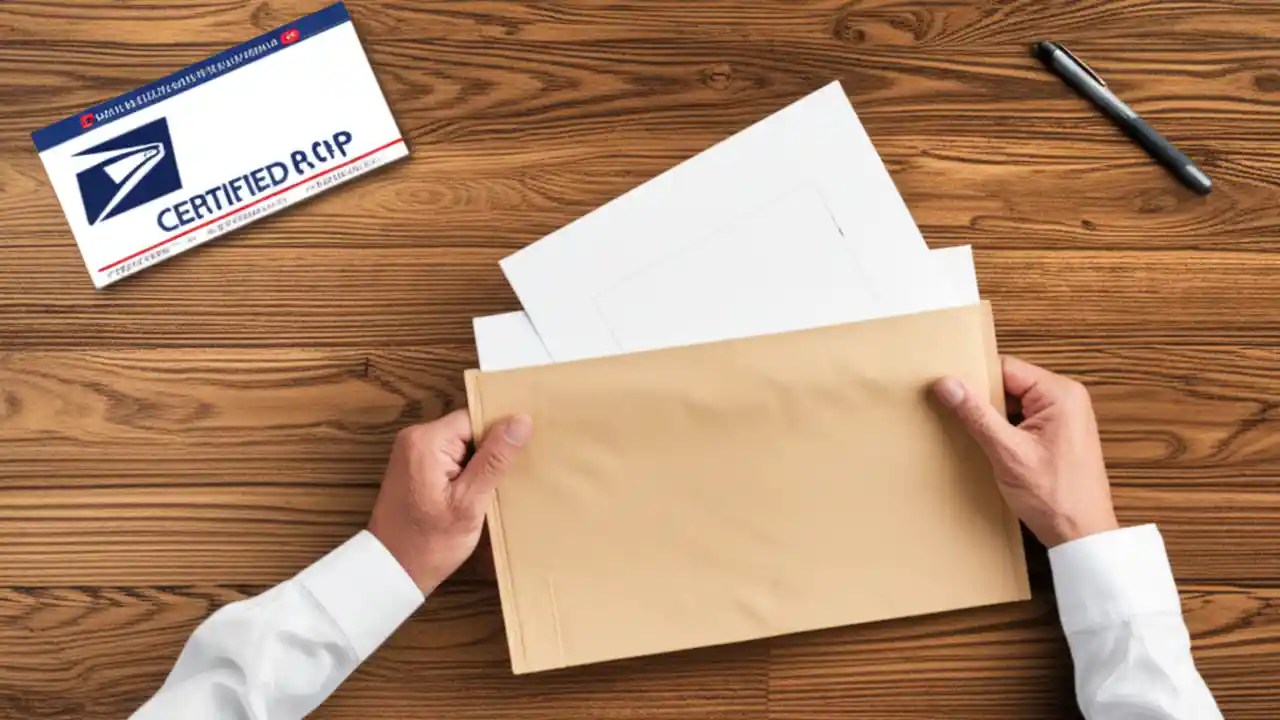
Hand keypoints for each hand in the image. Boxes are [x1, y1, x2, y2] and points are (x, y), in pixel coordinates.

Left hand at [368, 409, 532, 593]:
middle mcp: (414, 438)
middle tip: (507, 477)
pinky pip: (449, 457)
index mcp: (427, 440)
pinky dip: (464, 472)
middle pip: (468, 429)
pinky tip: (475, 493)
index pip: (475, 418)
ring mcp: (411, 452)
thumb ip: (495, 459)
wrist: (391, 571)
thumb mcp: (470, 502)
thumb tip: (521, 420)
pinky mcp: (413, 467)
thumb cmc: (430, 542)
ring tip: (491, 488)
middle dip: (490, 451)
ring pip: (461, 444)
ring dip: (478, 464)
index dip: (499, 435)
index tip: (518, 455)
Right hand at [932, 356, 1117, 547]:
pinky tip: (988, 446)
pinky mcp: (1058, 435)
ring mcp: (1064, 417)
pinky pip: (1022, 420)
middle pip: (1009, 384)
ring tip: (972, 434)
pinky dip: (1003, 430)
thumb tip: (948, 384)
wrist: (1082, 536)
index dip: (975, 378)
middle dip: (982, 400)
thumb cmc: (1056, 498)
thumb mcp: (1008, 453)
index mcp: (1060, 394)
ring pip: (1013, 403)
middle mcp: (1066, 399)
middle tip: (954, 414)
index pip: (1006, 368)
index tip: (948, 389)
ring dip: (991, 418)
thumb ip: (977, 415)